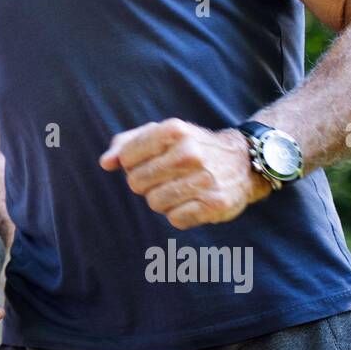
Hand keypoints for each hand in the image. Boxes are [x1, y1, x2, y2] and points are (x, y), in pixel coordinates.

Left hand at [99, 119, 272, 230]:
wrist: (244, 162)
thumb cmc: (192, 147)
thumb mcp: (162, 134)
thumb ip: (127, 143)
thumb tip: (106, 163)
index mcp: (174, 130)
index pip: (127, 157)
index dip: (133, 163)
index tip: (149, 160)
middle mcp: (189, 153)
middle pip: (137, 183)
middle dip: (146, 183)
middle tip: (166, 176)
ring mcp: (204, 179)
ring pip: (154, 203)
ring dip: (162, 199)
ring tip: (180, 188)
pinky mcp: (215, 205)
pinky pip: (175, 219)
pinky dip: (180, 214)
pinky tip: (193, 201)